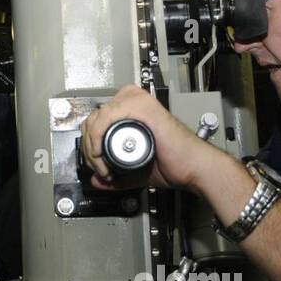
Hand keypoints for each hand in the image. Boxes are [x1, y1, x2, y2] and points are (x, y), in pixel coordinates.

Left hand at [79, 85, 222, 191]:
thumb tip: (96, 180)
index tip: (97, 165)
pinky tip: (102, 155)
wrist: (192, 167)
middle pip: (92, 119)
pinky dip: (97, 139)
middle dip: (89, 149)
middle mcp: (132, 100)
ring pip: (96, 119)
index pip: (95, 120)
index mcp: (130, 108)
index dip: (89, 145)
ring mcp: (137, 101)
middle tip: (100, 169)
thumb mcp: (134, 169)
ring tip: (105, 168)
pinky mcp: (141, 106)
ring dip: (92, 148)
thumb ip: (114, 175)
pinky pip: (105, 118)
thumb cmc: (172, 163)